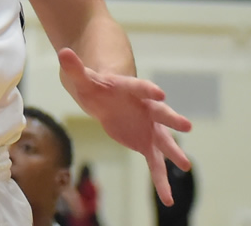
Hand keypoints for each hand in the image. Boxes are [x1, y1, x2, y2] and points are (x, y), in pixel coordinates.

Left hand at [57, 47, 192, 204]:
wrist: (107, 98)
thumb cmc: (96, 86)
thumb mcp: (84, 78)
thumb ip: (76, 68)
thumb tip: (63, 52)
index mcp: (131, 89)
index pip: (140, 87)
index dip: (148, 90)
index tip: (160, 93)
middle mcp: (146, 107)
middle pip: (160, 113)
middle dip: (172, 119)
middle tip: (187, 125)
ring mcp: (149, 127)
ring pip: (163, 141)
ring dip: (174, 153)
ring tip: (186, 166)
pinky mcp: (146, 143)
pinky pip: (155, 163)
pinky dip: (160, 180)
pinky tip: (167, 199)